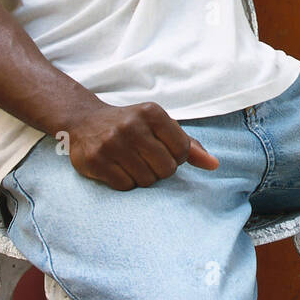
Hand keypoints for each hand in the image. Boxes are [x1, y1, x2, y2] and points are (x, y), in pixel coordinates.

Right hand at [64, 100, 218, 190]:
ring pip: (146, 180)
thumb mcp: (160, 126)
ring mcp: (111, 143)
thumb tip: (214, 165)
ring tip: (133, 163)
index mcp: (152, 113)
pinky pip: (125, 186)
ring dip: (143, 177)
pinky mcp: (95, 160)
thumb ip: (188, 145)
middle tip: (147, 160)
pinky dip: (126, 182)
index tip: (164, 152)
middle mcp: (131, 125)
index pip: (182, 150)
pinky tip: (119, 168)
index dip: (176, 157)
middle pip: (166, 169)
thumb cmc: (132, 125)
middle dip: (161, 169)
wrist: (85, 121)